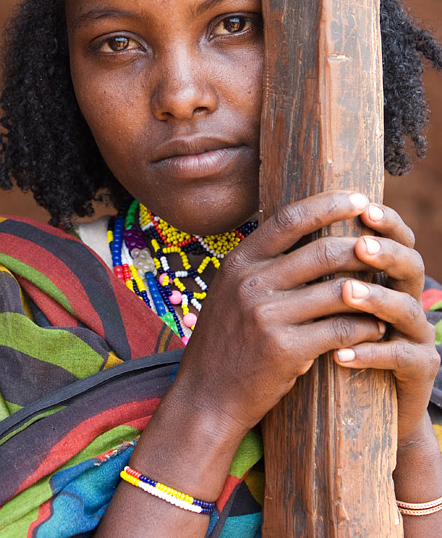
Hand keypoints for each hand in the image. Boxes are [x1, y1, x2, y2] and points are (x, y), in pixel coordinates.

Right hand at [173, 190, 391, 438]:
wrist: (205, 395)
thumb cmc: (226, 340)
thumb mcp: (230, 290)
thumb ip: (262, 264)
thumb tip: (304, 231)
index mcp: (239, 262)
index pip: (290, 218)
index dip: (329, 204)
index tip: (360, 198)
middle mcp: (251, 283)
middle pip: (322, 251)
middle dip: (362, 248)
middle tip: (386, 249)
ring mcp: (267, 316)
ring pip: (338, 291)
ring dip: (371, 292)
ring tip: (388, 293)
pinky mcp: (286, 350)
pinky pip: (340, 330)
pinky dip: (364, 328)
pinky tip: (375, 329)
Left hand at [333, 201, 439, 442]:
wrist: (357, 405)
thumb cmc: (329, 340)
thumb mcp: (321, 299)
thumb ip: (315, 266)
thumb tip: (278, 221)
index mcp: (387, 275)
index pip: (395, 237)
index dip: (385, 220)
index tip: (362, 206)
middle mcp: (407, 298)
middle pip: (410, 265)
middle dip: (385, 253)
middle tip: (361, 246)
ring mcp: (416, 334)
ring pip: (407, 309)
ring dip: (377, 299)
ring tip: (347, 293)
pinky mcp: (419, 369)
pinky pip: (401, 358)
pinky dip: (371, 354)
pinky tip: (341, 355)